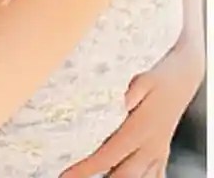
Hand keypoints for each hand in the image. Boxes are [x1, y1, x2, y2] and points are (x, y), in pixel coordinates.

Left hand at [60, 41, 203, 177]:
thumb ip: (128, 95)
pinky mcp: (161, 154)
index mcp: (141, 129)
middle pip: (124, 175)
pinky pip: (154, 176)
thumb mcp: (143, 81)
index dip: (87, 168)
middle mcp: (150, 146)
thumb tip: (117, 103)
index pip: (109, 155)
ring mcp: (157, 152)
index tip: (67, 175)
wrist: (183, 81)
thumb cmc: (159, 80)